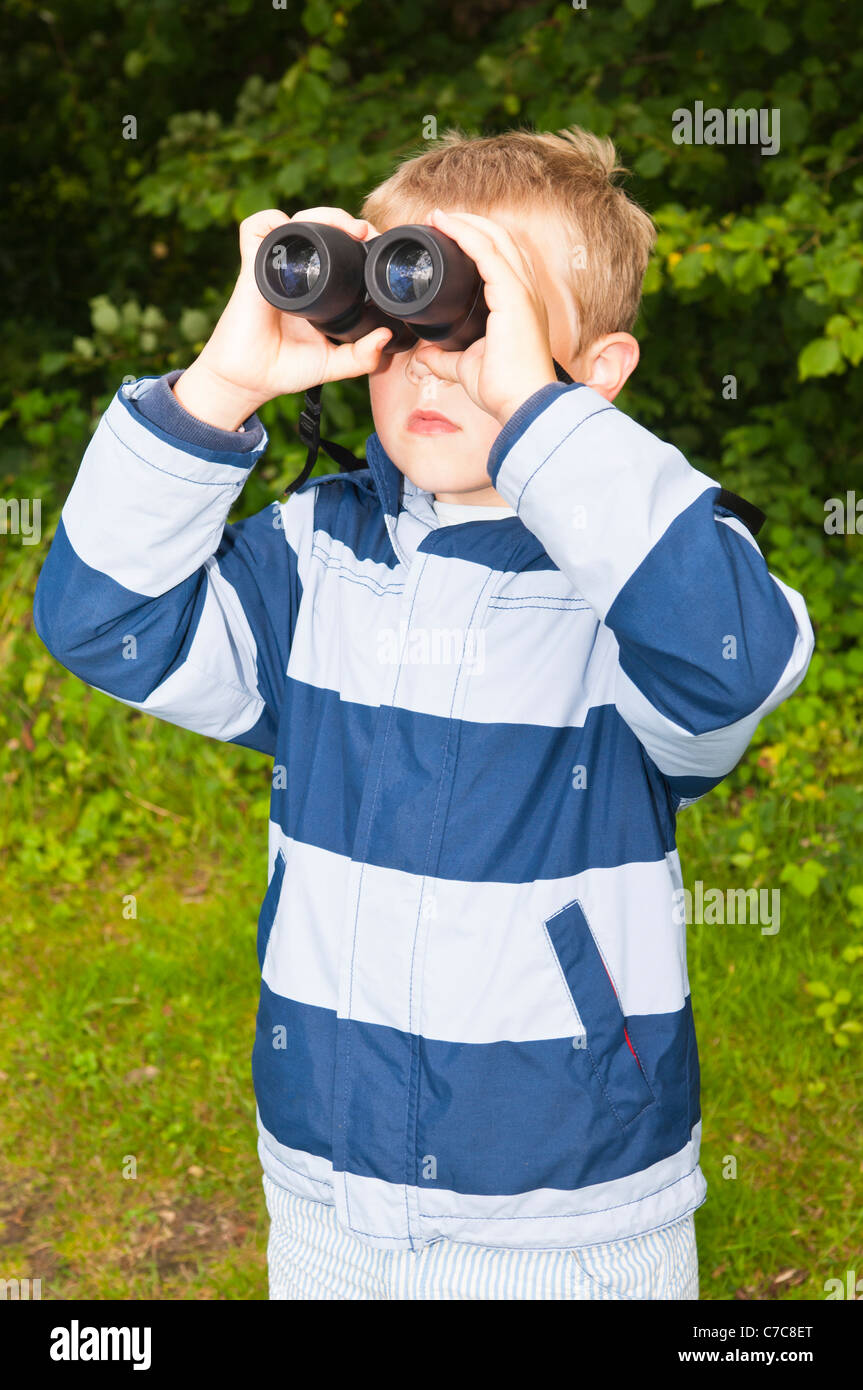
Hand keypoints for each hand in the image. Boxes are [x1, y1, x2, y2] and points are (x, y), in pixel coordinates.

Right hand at [173, 207, 391, 431]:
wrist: (250, 380)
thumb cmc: (286, 369)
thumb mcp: (334, 363)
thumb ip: (362, 356)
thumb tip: (386, 336)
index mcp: (317, 286)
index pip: (337, 246)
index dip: (357, 237)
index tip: (377, 243)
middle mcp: (297, 271)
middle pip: (319, 225)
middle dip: (344, 219)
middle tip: (365, 233)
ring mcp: (274, 267)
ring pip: (296, 219)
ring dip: (322, 215)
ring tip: (347, 229)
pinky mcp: (252, 269)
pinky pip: (254, 228)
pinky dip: (269, 220)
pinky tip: (294, 230)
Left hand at [412, 208, 556, 426]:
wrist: (522, 405)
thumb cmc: (504, 388)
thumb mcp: (466, 367)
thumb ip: (444, 358)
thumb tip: (423, 356)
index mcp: (518, 304)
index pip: (501, 257)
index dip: (475, 240)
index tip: (445, 234)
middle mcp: (526, 292)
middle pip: (501, 239)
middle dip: (470, 223)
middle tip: (437, 219)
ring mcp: (523, 292)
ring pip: (496, 239)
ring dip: (466, 223)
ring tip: (438, 217)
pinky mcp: (514, 297)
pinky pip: (489, 253)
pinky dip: (466, 235)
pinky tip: (447, 225)